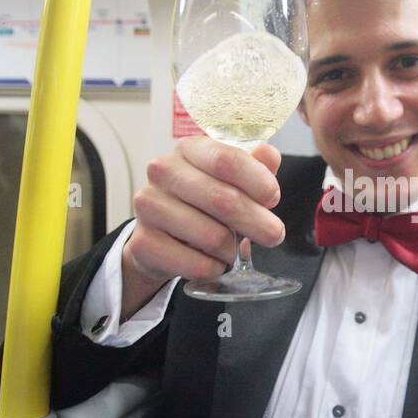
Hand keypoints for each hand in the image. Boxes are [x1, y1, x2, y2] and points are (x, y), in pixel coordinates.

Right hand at [121, 138, 285, 306]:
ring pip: (212, 236)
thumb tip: (269, 154)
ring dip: (232, 249)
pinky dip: (214, 268)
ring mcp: (148, 206)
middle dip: (258, 222)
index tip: (273, 199)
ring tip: (231, 248)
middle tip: (274, 235)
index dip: (258, 181)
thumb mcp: (230, 180)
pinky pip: (196, 264)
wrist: (160, 236)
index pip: (227, 160)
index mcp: (189, 150)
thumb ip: (253, 166)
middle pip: (223, 199)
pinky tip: (212, 261)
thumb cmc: (202, 203)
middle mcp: (163, 172)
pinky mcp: (143, 242)